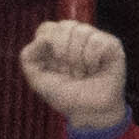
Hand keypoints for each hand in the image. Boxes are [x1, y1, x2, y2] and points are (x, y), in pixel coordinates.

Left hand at [18, 18, 126, 133]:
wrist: (89, 112)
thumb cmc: (65, 96)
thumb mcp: (38, 80)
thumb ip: (28, 57)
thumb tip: (41, 38)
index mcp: (57, 42)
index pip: (46, 29)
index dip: (47, 47)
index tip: (53, 68)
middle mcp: (75, 37)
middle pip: (63, 26)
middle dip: (63, 53)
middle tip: (70, 72)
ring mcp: (94, 38)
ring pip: (80, 31)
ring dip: (78, 59)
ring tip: (83, 73)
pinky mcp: (111, 44)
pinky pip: (96, 41)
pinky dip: (92, 60)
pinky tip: (95, 69)